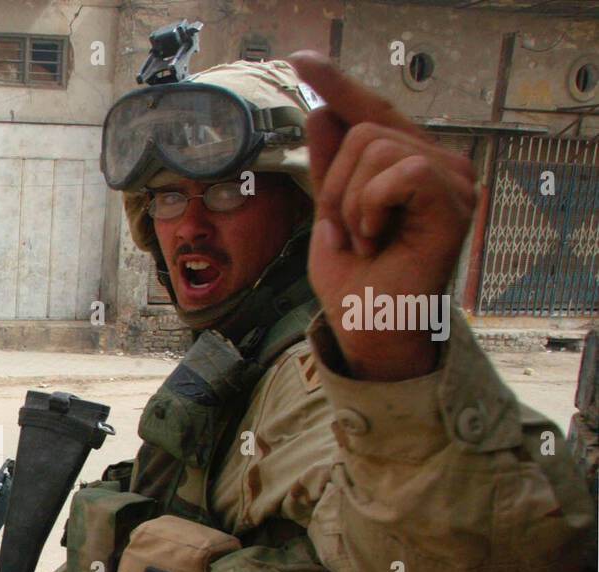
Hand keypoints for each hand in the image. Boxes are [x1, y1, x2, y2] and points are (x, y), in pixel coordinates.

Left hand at [288, 50, 477, 380]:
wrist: (367, 326)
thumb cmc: (354, 281)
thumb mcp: (329, 212)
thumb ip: (329, 165)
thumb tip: (320, 113)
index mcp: (409, 165)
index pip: (372, 111)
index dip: (338, 84)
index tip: (301, 60)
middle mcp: (439, 164)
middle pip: (366, 126)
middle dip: (336, 182)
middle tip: (347, 231)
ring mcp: (453, 180)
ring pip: (377, 146)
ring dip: (351, 200)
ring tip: (364, 240)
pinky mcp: (455, 200)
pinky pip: (402, 170)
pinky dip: (373, 206)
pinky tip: (378, 240)